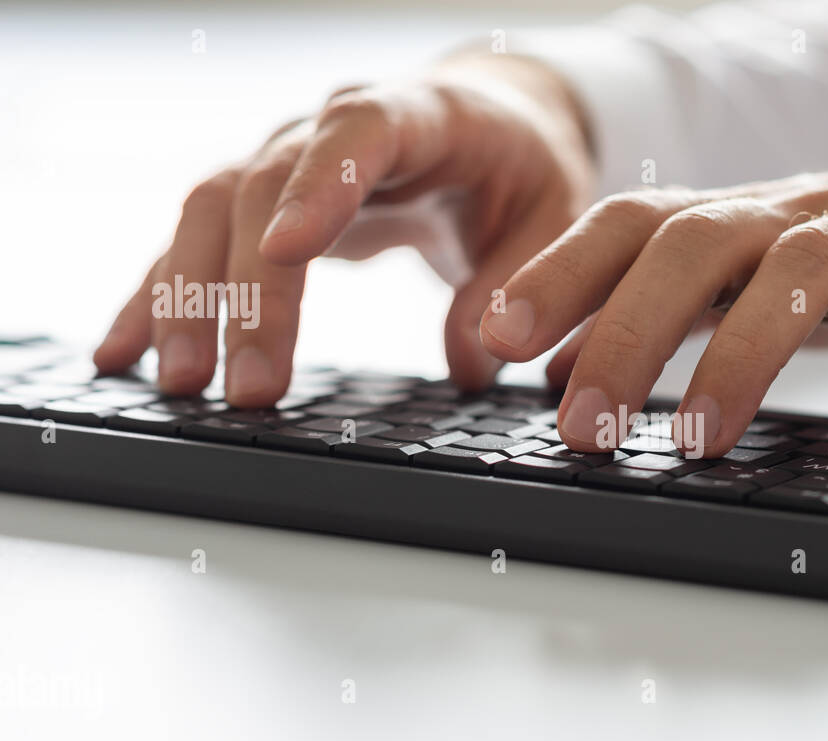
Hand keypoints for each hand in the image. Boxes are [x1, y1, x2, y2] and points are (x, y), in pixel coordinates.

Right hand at [94, 54, 594, 404]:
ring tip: (182, 384)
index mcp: (418, 114)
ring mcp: (285, 161)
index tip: (288, 250)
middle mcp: (332, 129)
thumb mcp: (549, 214)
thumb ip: (517, 278)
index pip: (359, 131)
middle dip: (251, 291)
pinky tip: (124, 352)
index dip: (321, 184)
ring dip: (189, 299)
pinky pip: (195, 242)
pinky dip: (160, 296)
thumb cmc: (519, 166)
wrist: (486, 120)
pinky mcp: (261, 202)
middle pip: (265, 188)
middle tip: (251, 385)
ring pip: (212, 213)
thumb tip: (473, 359)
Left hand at [480, 145, 827, 459]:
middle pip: (704, 240)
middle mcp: (819, 212)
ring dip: (745, 353)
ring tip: (699, 442)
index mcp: (755, 219)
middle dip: (632, 331)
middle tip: (586, 427)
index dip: (563, 270)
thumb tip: (564, 370)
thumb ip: (670, 319)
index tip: (498, 338)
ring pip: (813, 265)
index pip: (640, 223)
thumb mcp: (763, 283)